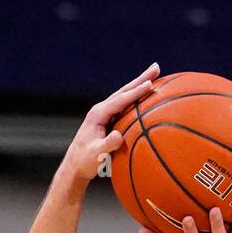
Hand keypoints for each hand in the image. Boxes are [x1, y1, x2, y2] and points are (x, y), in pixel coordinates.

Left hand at [63, 63, 159, 181]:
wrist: (75, 165)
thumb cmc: (85, 161)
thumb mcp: (96, 155)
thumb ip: (107, 145)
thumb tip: (120, 136)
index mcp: (98, 114)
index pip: (120, 99)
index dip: (136, 92)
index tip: (150, 84)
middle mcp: (101, 109)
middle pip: (124, 90)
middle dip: (141, 79)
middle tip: (156, 67)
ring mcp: (105, 113)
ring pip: (125, 95)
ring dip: (139, 84)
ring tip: (154, 76)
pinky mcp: (108, 119)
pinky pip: (125, 105)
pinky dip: (136, 98)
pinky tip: (145, 96)